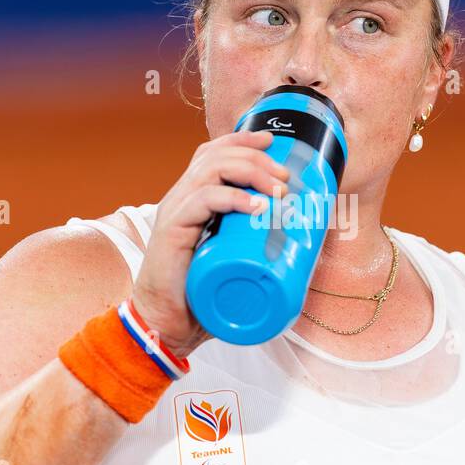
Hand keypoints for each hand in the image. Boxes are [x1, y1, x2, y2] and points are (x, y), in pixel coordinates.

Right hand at [130, 130, 289, 360]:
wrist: (164, 325)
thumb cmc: (198, 296)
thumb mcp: (230, 260)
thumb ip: (252, 246)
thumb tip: (299, 245)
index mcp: (192, 199)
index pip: (213, 152)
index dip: (242, 139)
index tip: (273, 141)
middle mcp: (181, 198)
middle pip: (217, 154)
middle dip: (257, 157)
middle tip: (285, 176)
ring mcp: (175, 212)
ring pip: (211, 169)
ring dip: (251, 172)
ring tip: (278, 189)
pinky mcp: (170, 230)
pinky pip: (201, 200)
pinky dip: (232, 198)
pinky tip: (255, 206)